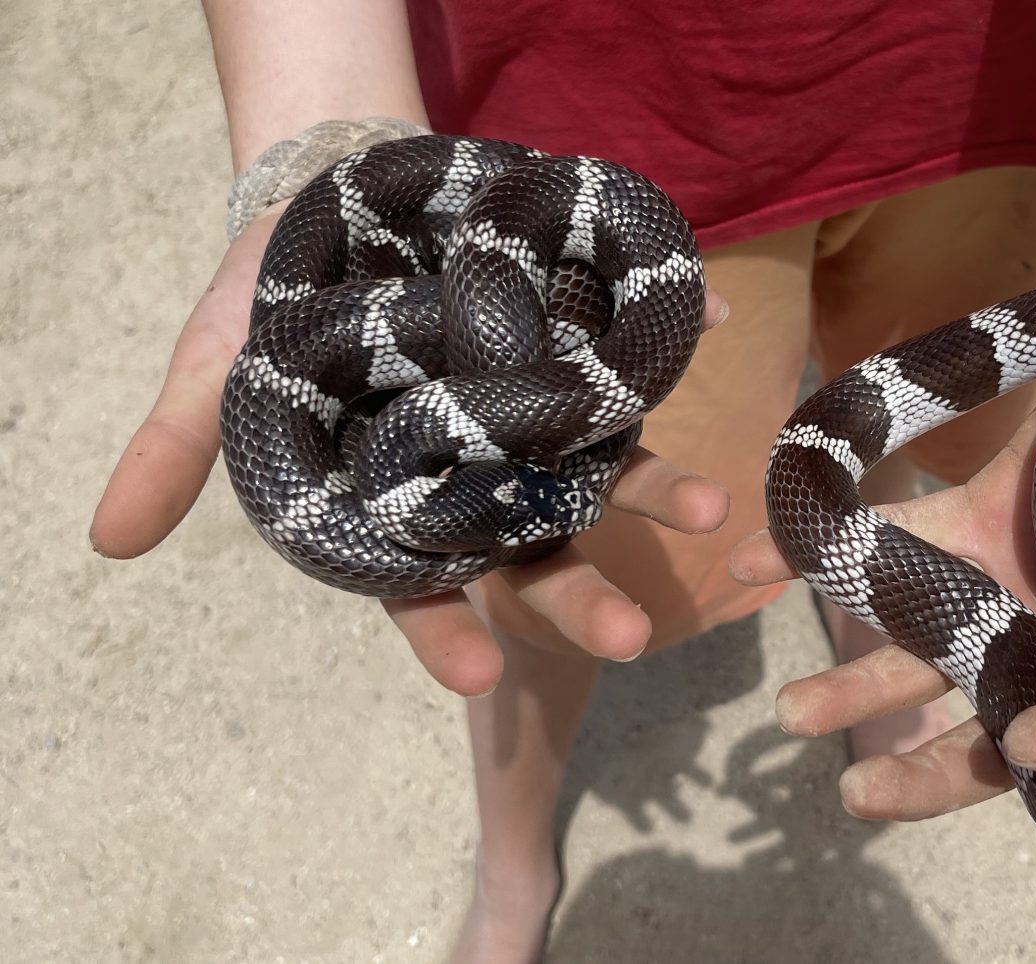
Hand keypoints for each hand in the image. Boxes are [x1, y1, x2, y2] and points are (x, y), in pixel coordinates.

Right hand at [90, 210, 731, 695]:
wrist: (337, 195)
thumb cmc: (275, 302)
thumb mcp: (220, 372)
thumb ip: (179, 451)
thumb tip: (107, 541)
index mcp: (404, 500)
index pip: (423, 588)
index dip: (443, 632)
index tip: (473, 675)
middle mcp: (483, 472)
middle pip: (534, 550)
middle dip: (581, 594)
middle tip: (631, 635)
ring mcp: (539, 415)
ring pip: (603, 470)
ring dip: (657, 490)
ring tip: (711, 510)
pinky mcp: (575, 347)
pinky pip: (628, 352)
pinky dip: (668, 337)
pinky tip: (711, 325)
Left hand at [729, 374, 1035, 819]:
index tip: (1021, 739)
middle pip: (1004, 725)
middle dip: (935, 767)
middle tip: (857, 793)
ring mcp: (1020, 588)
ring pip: (935, 658)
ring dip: (862, 683)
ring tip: (793, 715)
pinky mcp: (974, 523)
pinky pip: (893, 548)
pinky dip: (828, 561)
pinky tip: (753, 570)